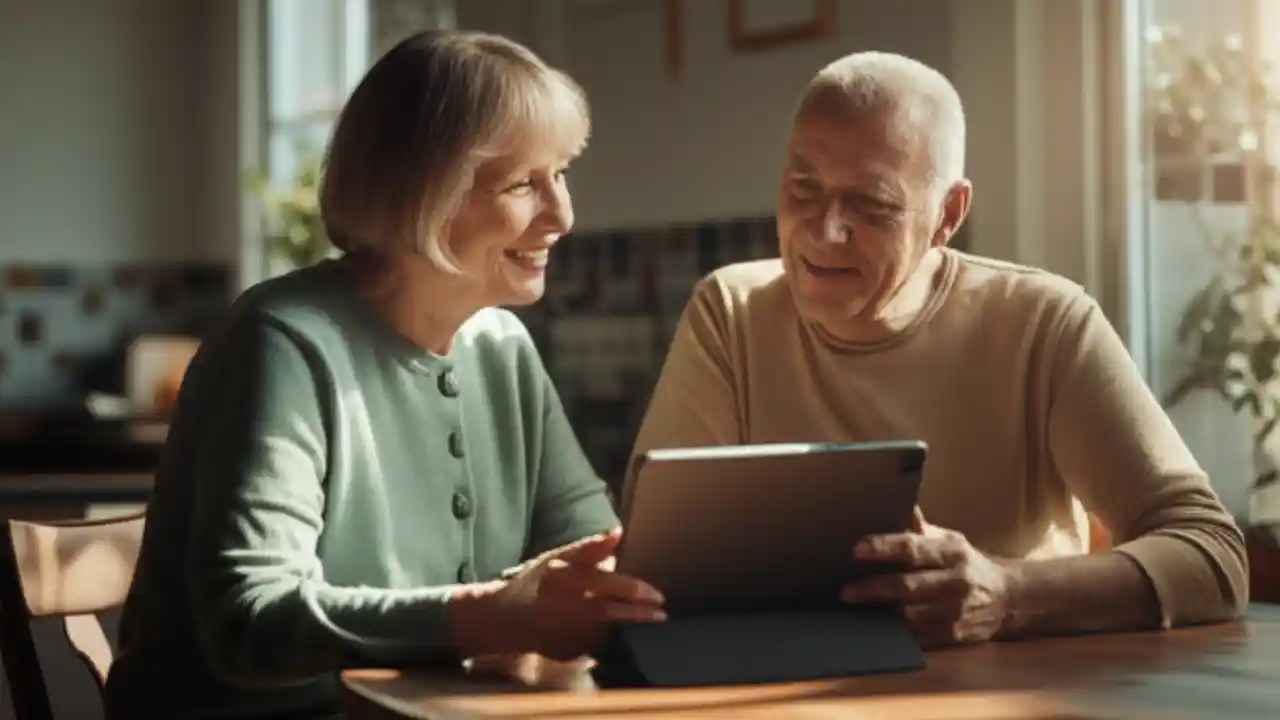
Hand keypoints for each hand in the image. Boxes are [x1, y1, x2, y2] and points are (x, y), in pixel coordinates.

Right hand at [450, 529, 666, 659]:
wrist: (502, 619)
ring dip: (629, 630)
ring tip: (648, 626)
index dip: (641, 593)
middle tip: (662, 616)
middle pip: (619, 614)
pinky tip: (621, 640)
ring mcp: (574, 634)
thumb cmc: (533, 583)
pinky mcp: (570, 652)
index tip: (659, 597)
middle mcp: (577, 610)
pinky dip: (611, 643)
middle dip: (643, 616)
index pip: (618, 587)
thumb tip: (618, 532)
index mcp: (576, 583)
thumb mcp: (558, 558)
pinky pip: (597, 648)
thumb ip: (590, 548)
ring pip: (611, 633)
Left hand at [841, 508, 1011, 647]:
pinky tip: (877, 628)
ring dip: (880, 613)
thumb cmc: (967, 563)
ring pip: (910, 615)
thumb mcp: (949, 540)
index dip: (882, 547)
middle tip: (845, 591)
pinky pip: (918, 637)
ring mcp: (956, 612)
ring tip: (854, 610)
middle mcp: (956, 581)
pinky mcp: (955, 636)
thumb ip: (920, 529)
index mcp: (952, 552)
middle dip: (872, 588)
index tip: (855, 549)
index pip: (912, 547)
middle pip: (907, 586)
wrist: (1009, 598)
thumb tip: (898, 504)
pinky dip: (895, 633)